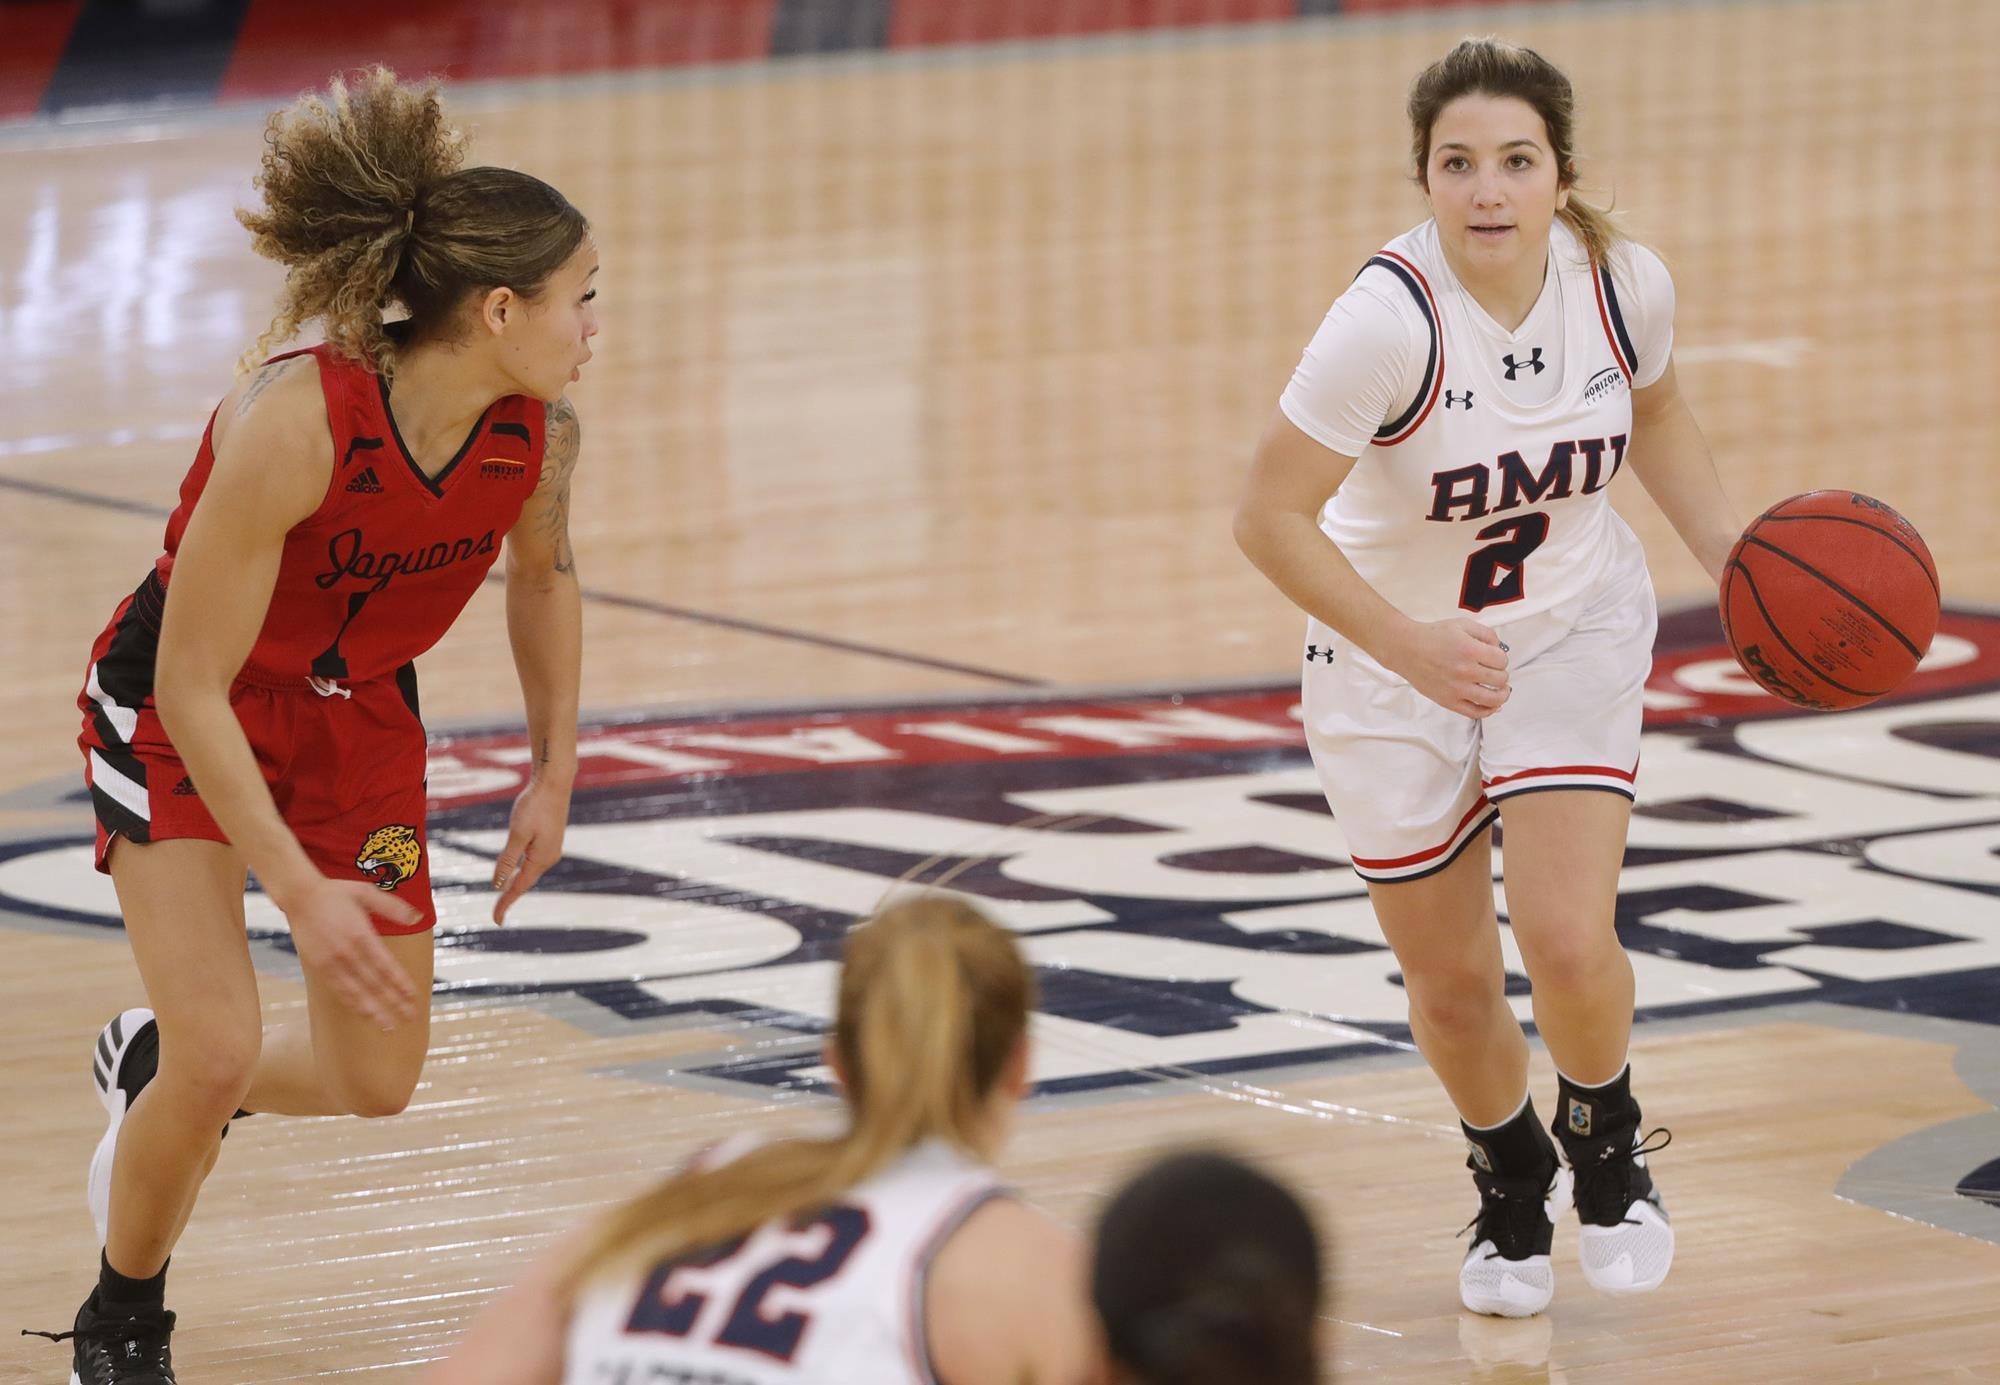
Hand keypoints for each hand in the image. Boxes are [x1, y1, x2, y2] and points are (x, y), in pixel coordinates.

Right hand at [279, 876, 422, 1028]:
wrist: (299, 896)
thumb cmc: (335, 892)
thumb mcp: (366, 892)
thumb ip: (393, 907)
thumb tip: (418, 917)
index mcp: (361, 934)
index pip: (385, 966)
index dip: (400, 983)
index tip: (413, 997)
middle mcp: (347, 952)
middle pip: (373, 983)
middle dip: (392, 1002)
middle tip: (409, 1018)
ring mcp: (331, 961)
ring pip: (355, 991)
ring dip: (372, 1010)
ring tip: (387, 1025)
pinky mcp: (318, 966)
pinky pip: (338, 989)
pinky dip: (351, 1003)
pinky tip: (363, 1012)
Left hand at [492, 775, 571, 924]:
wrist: (554, 783)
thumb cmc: (535, 805)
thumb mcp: (517, 834)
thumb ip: (507, 860)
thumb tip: (498, 884)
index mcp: (541, 859)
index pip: (518, 888)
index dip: (505, 903)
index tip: (496, 921)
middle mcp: (549, 857)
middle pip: (526, 882)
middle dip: (511, 896)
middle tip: (497, 913)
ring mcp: (551, 849)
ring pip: (530, 871)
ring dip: (516, 883)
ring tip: (503, 896)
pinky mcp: (550, 840)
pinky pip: (533, 861)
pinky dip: (522, 869)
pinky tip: (515, 870)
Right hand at [1382, 616, 1510, 718]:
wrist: (1406, 649)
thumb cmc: (1431, 637)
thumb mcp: (1462, 625)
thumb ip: (1486, 633)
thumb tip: (1500, 648)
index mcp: (1470, 650)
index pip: (1502, 660)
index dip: (1502, 658)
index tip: (1496, 659)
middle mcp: (1465, 671)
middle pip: (1500, 679)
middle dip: (1501, 674)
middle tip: (1496, 672)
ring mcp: (1457, 689)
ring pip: (1493, 699)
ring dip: (1502, 695)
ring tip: (1502, 690)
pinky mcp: (1449, 701)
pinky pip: (1475, 712)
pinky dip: (1488, 711)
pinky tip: (1492, 706)